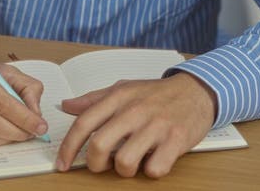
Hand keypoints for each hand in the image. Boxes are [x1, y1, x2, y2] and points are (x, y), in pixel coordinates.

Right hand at [0, 45, 48, 145]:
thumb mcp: (2, 69)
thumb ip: (26, 87)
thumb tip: (35, 113)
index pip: (0, 100)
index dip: (24, 117)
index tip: (40, 126)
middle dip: (17, 132)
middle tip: (32, 134)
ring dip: (5, 139)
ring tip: (19, 135)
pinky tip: (0, 135)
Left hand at [56, 72, 216, 177]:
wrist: (196, 90)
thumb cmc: (157, 94)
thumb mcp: (124, 88)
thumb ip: (94, 99)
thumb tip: (66, 106)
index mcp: (118, 97)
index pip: (84, 123)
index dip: (68, 147)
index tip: (63, 163)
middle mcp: (135, 111)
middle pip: (99, 146)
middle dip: (95, 164)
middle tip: (102, 165)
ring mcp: (156, 126)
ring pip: (125, 162)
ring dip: (124, 170)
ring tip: (131, 161)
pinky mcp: (176, 140)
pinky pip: (154, 169)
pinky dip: (151, 171)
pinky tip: (153, 160)